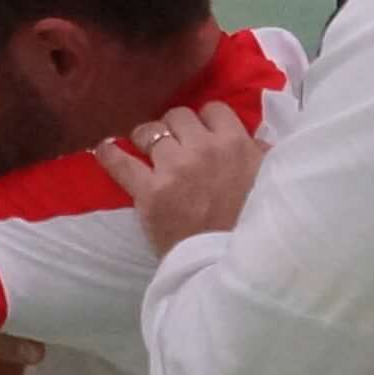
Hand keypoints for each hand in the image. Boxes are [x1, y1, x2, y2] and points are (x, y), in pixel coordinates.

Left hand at [99, 100, 270, 247]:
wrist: (228, 265)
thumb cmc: (253, 224)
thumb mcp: (269, 181)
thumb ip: (260, 154)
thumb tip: (253, 140)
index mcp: (236, 144)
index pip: (213, 109)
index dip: (205, 120)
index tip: (202, 133)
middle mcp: (203, 149)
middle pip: (178, 116)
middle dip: (175, 128)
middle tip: (175, 145)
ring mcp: (174, 168)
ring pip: (150, 132)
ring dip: (147, 139)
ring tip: (145, 149)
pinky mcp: (149, 192)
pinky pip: (121, 162)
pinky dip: (110, 154)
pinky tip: (104, 149)